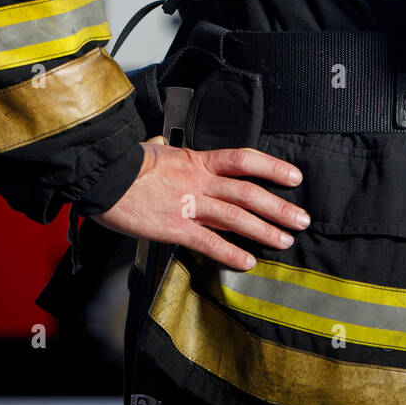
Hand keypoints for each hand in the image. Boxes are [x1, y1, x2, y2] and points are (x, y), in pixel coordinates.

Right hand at [91, 138, 308, 270]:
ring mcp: (189, 204)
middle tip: (301, 220)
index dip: (272, 168)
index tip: (294, 177)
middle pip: (249, 192)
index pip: (244, 160)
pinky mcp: (174, 227)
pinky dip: (230, 253)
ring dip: (264, 230)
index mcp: (197, 160)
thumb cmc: (125, 163)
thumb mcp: (155, 148)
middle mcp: (199, 181)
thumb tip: (162, 142)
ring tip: (284, 241)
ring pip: (236, 217)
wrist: (104, 175)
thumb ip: (167, 149)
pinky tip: (246, 262)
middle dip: (279, 207)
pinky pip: (208, 242)